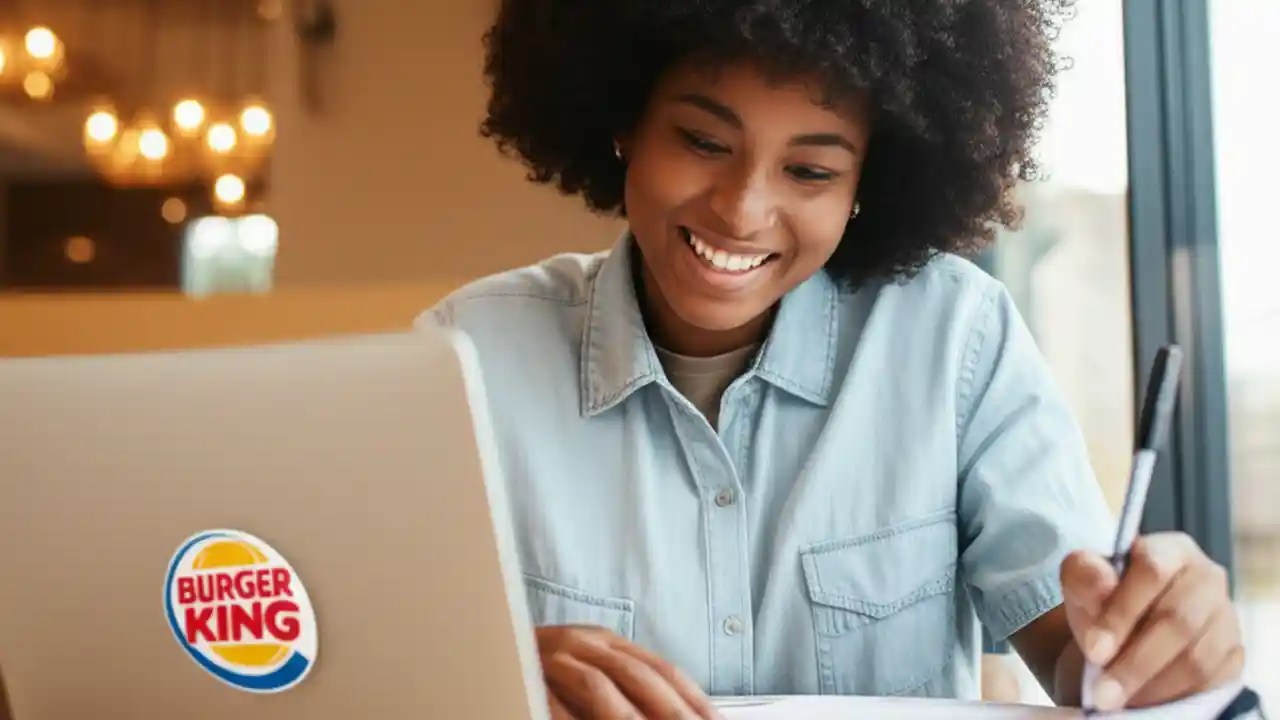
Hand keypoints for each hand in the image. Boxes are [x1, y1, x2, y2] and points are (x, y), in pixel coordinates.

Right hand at [535, 624, 721, 719]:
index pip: (662, 671)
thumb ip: (629, 691)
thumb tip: (684, 714)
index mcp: (608, 642)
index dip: (693, 699)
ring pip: (602, 689)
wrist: (489, 651)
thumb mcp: (593, 674)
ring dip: (630, 719)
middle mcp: (585, 643)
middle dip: (672, 712)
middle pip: (641, 679)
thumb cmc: (543, 674)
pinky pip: (556, 705)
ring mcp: (554, 659)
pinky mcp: (528, 678)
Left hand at [1060, 532, 1244, 710]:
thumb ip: (1084, 577)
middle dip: (1134, 661)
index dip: (1123, 611)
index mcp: (1170, 550)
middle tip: (1102, 692)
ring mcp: (1225, 616)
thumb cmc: (1102, 602)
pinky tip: (1143, 698)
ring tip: (1116, 698)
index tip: (1094, 651)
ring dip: (1151, 683)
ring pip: (1195, 657)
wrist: (1123, 634)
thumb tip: (1102, 582)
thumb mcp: (1080, 585)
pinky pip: (1209, 680)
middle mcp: (1207, 578)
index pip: (1153, 570)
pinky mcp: (1232, 653)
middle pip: (1178, 620)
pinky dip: (1171, 694)